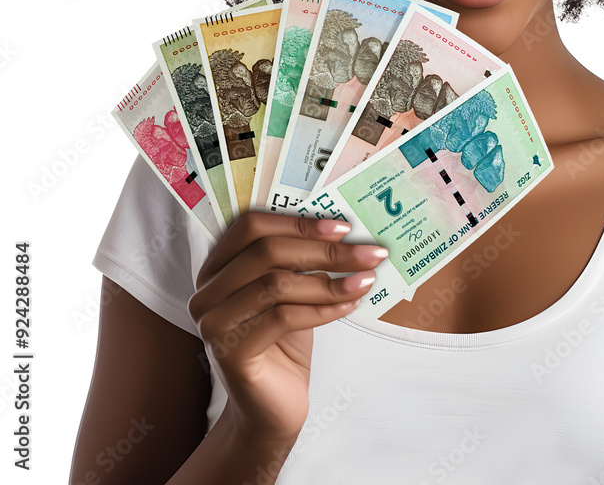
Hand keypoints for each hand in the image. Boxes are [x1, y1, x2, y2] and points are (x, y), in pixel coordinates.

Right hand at [188, 212, 387, 444]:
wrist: (271, 407)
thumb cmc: (284, 341)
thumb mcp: (292, 290)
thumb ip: (301, 259)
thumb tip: (345, 230)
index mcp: (217, 266)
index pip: (252, 225)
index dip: (298, 222)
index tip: (344, 227)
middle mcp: (206, 291)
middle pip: (267, 251)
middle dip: (325, 250)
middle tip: (369, 253)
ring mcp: (213, 322)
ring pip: (276, 284)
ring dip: (330, 281)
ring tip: (366, 281)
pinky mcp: (228, 352)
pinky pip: (282, 318)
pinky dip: (323, 310)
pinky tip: (350, 306)